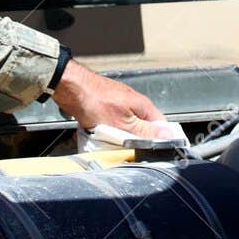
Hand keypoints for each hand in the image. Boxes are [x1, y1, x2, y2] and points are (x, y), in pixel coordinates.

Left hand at [51, 60, 167, 138]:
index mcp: (143, 106)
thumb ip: (145, 131)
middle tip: (124, 147)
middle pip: (141, 130)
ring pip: (124, 129)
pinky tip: (96, 134)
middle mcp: (133, 104)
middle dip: (133, 141)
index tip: (151, 151)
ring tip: (106, 140)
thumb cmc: (94, 100)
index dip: (158, 140)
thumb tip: (168, 135)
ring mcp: (119, 106)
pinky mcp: (106, 109)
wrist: (70, 88)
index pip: (161, 126)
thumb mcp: (124, 123)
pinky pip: (110, 126)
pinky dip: (104, 132)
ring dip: (116, 138)